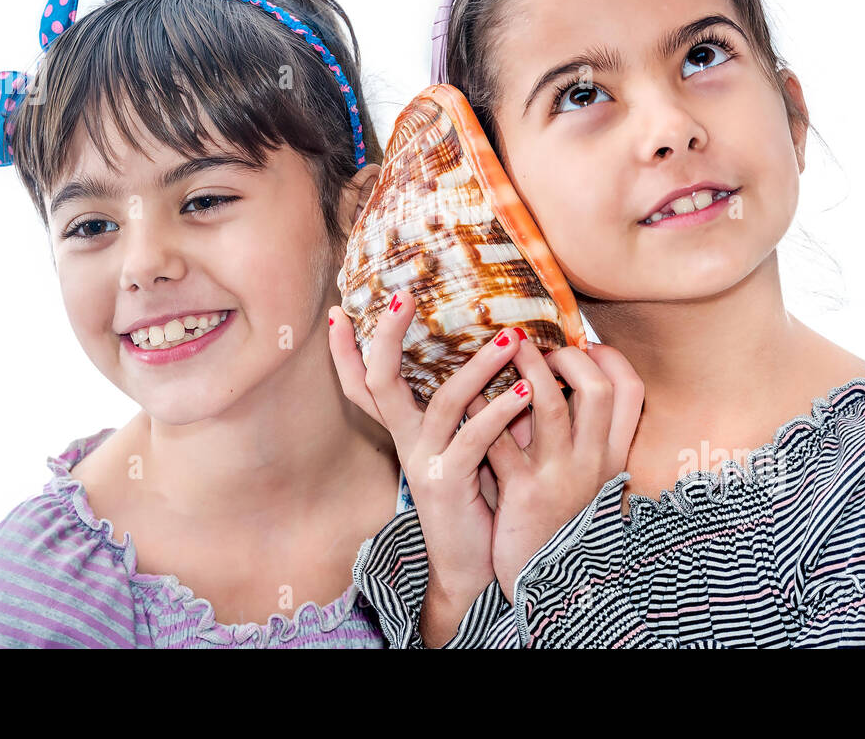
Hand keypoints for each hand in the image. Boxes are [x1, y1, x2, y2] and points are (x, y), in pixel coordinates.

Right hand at [327, 288, 533, 645]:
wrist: (473, 566)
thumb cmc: (477, 497)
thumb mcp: (467, 445)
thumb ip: (471, 406)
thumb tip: (499, 350)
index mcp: (405, 432)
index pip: (362, 386)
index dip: (345, 352)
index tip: (339, 311)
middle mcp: (406, 443)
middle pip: (379, 384)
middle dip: (386, 339)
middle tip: (403, 298)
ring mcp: (424, 464)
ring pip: (440, 403)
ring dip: (477, 367)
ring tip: (511, 338)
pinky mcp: (451, 484)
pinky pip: (473, 439)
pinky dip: (499, 412)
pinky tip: (525, 390)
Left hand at [484, 339, 643, 602]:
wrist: (542, 581)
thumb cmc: (557, 517)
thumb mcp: (582, 474)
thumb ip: (575, 430)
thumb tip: (554, 371)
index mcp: (611, 455)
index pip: (630, 391)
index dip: (608, 357)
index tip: (580, 345)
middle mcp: (592, 463)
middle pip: (597, 389)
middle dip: (565, 355)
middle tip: (538, 346)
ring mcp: (558, 476)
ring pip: (550, 406)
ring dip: (526, 368)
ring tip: (504, 347)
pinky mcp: (521, 492)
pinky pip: (500, 440)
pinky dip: (481, 411)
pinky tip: (465, 392)